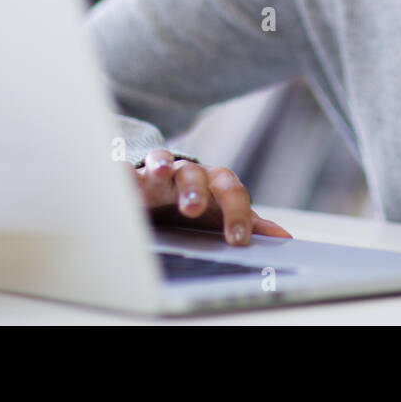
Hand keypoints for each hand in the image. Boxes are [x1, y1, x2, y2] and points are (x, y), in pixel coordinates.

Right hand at [130, 148, 292, 244]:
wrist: (165, 192)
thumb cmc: (200, 204)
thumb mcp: (222, 215)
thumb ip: (249, 223)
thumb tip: (283, 238)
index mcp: (214, 183)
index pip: (231, 190)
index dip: (236, 212)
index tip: (238, 240)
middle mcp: (188, 173)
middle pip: (196, 174)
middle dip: (195, 190)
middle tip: (193, 208)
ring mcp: (158, 173)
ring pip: (161, 161)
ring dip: (161, 165)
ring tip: (158, 172)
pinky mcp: (131, 177)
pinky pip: (124, 169)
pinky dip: (121, 172)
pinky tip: (117, 178)